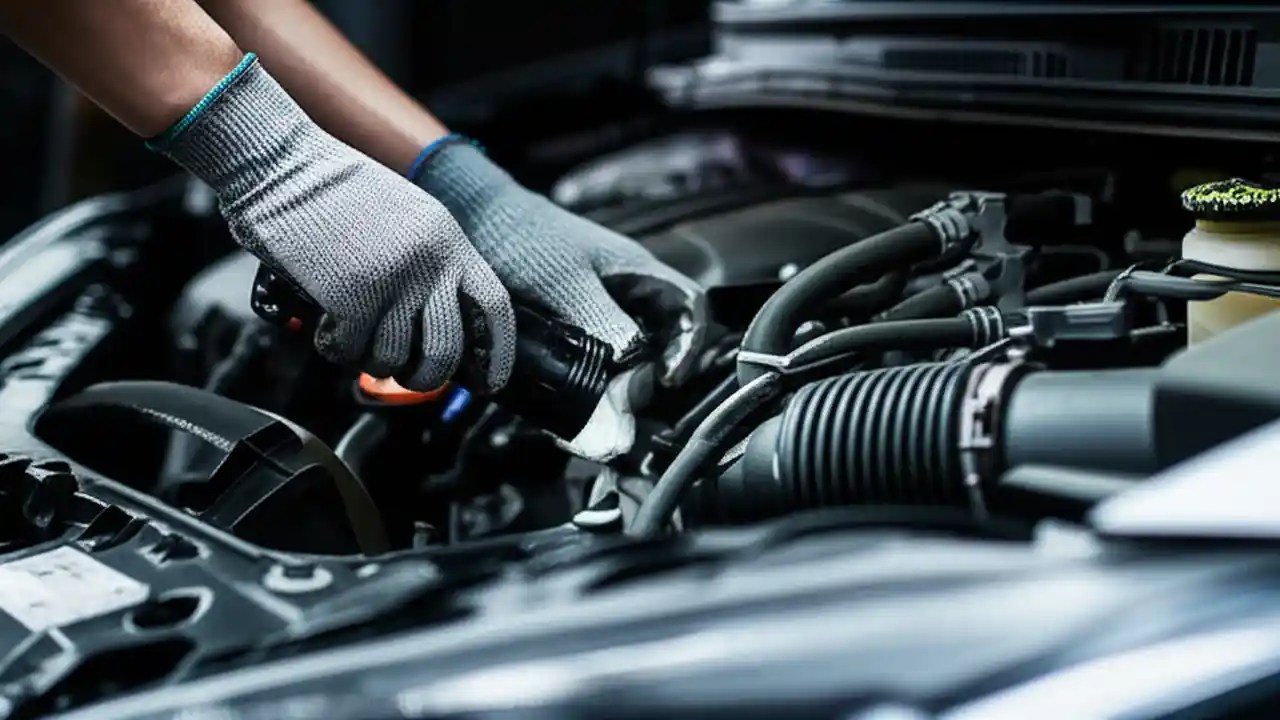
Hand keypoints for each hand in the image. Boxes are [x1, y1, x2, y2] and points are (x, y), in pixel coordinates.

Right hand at [154, 58, 514, 391]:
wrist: (282, 164)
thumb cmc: (336, 191)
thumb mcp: (408, 217)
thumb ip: (431, 262)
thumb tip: (440, 323)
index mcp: (449, 241)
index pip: (494, 308)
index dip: (495, 353)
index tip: (486, 382)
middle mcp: (430, 262)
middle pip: (447, 351)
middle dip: (424, 377)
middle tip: (405, 376)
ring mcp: (393, 280)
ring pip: (394, 359)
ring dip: (369, 361)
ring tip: (353, 337)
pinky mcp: (351, 296)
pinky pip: (350, 351)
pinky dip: (334, 347)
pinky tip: (326, 325)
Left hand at [416, 141, 707, 386]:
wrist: (470, 216)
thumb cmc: (521, 238)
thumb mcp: (566, 286)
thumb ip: (603, 328)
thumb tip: (637, 377)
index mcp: (639, 272)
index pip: (690, 310)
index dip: (689, 347)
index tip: (666, 379)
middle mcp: (626, 288)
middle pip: (661, 338)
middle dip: (648, 372)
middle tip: (622, 398)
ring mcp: (597, 301)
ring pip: (626, 349)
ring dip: (618, 378)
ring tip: (598, 403)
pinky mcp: (568, 317)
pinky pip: (593, 351)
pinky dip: (589, 375)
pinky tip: (572, 392)